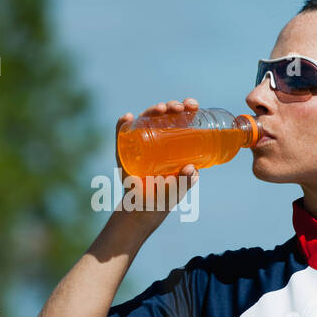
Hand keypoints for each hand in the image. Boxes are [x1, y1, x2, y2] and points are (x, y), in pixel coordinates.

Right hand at [115, 98, 199, 217]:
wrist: (143, 209)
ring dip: (152, 110)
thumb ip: (187, 181)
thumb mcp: (179, 189)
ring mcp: (140, 142)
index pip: (181, 118)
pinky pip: (122, 133)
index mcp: (174, 142)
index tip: (194, 106)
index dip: (187, 107)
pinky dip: (122, 124)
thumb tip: (190, 168)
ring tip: (160, 109)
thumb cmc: (165, 196)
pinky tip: (127, 118)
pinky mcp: (125, 150)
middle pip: (165, 115)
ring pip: (145, 119)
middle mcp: (157, 138)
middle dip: (172, 106)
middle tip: (179, 108)